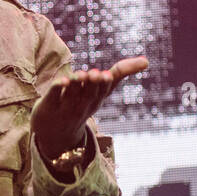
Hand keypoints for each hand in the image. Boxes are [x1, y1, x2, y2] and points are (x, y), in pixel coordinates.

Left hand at [32, 56, 148, 158]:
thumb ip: (121, 73)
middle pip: (89, 93)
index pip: (103, 91)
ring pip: (72, 94)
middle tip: (96, 74)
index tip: (108, 75)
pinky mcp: (49, 105)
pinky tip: (61, 81)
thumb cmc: (82, 104)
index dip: (104, 83)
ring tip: (80, 75)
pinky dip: (58, 89)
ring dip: (76, 84)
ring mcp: (65, 106)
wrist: (56, 134)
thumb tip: (147, 61)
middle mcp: (83, 104)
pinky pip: (54, 97)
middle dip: (93, 84)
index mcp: (96, 99)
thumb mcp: (101, 91)